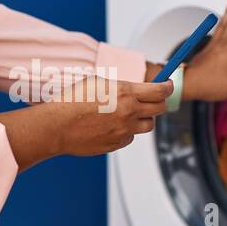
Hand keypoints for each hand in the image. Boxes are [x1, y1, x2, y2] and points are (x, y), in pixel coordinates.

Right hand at [49, 73, 172, 155]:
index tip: (169, 85)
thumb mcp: (98, 82)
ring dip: (144, 118)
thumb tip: (135, 89)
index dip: (168, 87)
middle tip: (155, 99)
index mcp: (125, 92)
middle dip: (160, 102)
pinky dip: (126, 131)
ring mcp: (124, 130)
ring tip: (130, 113)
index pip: (160, 91)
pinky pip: (130, 137)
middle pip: (159, 108)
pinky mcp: (117, 143)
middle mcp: (129, 112)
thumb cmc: (72, 101)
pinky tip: (111, 125)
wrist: (57, 126)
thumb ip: (121, 86)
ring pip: (148, 125)